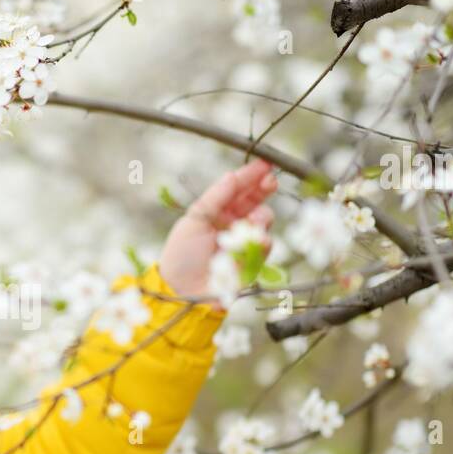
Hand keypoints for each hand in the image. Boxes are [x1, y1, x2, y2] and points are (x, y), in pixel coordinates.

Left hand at [158, 158, 278, 302]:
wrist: (182, 290)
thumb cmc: (182, 255)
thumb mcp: (194, 220)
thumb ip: (215, 198)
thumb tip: (232, 175)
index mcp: (216, 212)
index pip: (236, 189)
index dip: (250, 176)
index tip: (265, 163)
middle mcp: (232, 223)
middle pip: (254, 200)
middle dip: (264, 189)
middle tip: (271, 181)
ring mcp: (243, 241)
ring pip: (263, 220)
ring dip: (261, 216)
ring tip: (255, 220)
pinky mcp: (252, 261)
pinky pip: (266, 245)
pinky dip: (264, 239)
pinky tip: (260, 238)